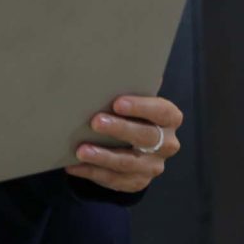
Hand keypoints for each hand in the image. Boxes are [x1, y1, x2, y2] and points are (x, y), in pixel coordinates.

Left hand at [65, 94, 183, 193]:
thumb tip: (123, 61)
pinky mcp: (137, 182)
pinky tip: (73, 165)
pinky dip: (92, 172)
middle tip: (95, 122)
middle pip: (145, 137)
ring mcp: (153, 166)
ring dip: (103, 156)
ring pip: (128, 163)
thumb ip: (134, 85)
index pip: (162, 112)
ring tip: (81, 150)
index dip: (141, 107)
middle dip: (119, 129)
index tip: (118, 102)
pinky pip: (114, 180)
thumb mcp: (136, 99)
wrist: (137, 146)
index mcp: (169, 118)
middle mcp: (166, 144)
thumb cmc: (133, 114)